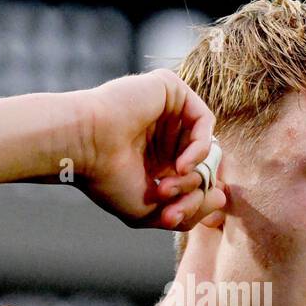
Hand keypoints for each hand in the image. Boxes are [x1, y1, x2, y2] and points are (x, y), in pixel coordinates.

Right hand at [75, 68, 227, 230]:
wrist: (82, 147)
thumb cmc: (107, 180)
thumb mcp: (151, 211)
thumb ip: (190, 211)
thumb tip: (223, 199)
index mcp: (157, 159)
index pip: (196, 181)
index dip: (193, 202)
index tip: (172, 216)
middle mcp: (165, 134)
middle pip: (204, 164)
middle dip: (192, 191)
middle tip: (168, 202)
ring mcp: (168, 111)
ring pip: (206, 146)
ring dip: (194, 173)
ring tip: (170, 184)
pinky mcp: (170, 90)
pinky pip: (205, 120)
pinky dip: (200, 148)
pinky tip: (182, 165)